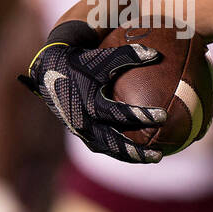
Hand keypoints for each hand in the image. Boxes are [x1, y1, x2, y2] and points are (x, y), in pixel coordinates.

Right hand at [19, 28, 166, 162]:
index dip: (141, 116)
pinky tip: (142, 152)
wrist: (49, 70)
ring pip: (108, 149)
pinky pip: (104, 147)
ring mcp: (81, 130)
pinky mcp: (81, 134)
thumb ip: (128, 55)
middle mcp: (83, 121)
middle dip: (135, 150)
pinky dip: (122, 152)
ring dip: (131, 156)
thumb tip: (157, 54)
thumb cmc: (82, 62)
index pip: (118, 113)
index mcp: (88, 103)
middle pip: (112, 142)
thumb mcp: (102, 57)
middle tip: (159, 154)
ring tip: (156, 157)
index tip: (164, 116)